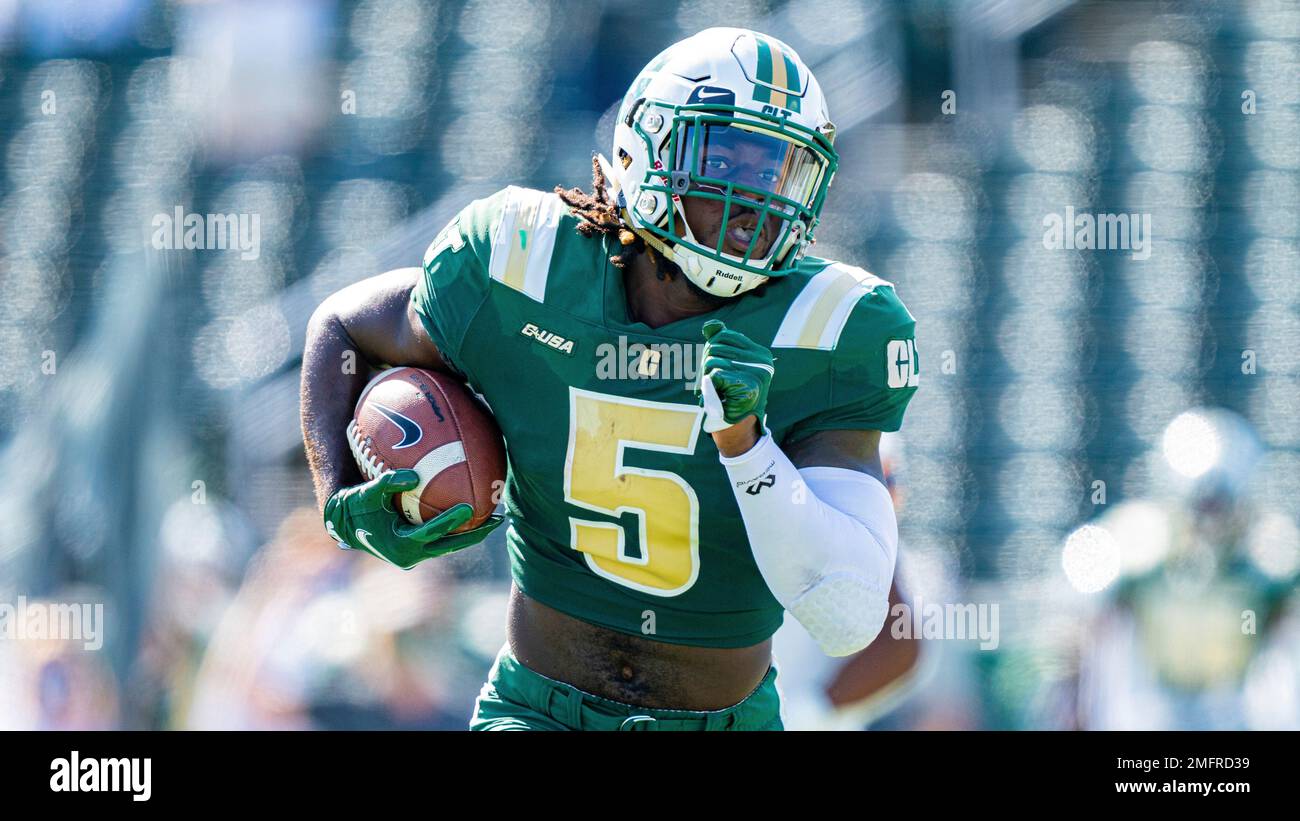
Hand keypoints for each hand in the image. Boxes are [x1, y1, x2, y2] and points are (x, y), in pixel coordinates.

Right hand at [323, 469, 503, 569]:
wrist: (345, 526)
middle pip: (451, 545)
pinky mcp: (419, 550)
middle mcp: (412, 555)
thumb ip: (388, 482)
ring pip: (450, 545)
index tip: (469, 509)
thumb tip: (414, 476)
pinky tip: (476, 514)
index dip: (450, 522)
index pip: (430, 533)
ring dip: (472, 534)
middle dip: (475, 534)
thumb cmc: (356, 507)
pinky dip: (459, 529)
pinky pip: (443, 539)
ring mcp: (417, 555)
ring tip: (495, 519)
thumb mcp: (367, 493)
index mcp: (400, 545)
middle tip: (497, 520)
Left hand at [696, 319, 773, 441]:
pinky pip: (713, 375)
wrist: (736, 426)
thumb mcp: (728, 366)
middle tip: (711, 383)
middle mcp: (762, 361)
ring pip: (712, 361)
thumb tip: (710, 326)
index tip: (713, 368)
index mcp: (760, 353)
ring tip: (714, 391)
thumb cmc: (730, 395)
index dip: (711, 350)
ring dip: (706, 378)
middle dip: (706, 365)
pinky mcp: (747, 385)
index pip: (725, 336)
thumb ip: (722, 344)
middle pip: (716, 347)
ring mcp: (756, 372)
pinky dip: (708, 387)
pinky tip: (717, 396)